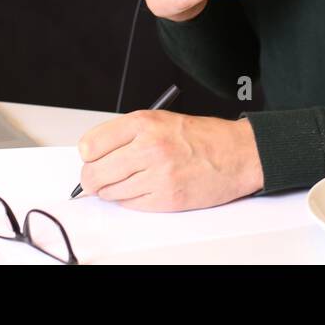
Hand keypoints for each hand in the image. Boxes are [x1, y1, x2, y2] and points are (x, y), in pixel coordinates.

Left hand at [76, 110, 263, 211]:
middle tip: (97, 177)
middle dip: (91, 179)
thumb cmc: (201, 137)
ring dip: (112, 190)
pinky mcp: (166, 199)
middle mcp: (149, 148)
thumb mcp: (160, 120)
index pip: (90, 144)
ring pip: (109, 192)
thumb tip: (92, 153)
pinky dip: (131, 200)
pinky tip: (145, 188)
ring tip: (129, 179)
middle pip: (94, 173)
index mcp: (144, 123)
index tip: (91, 157)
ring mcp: (158, 176)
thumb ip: (126, 134)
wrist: (237, 154)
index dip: (88, 154)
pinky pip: (130, 205)